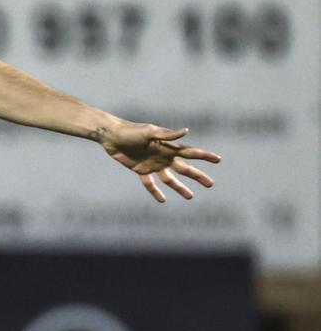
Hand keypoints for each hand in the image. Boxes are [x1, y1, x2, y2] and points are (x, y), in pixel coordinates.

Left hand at [98, 123, 220, 202]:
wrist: (112, 136)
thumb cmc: (131, 131)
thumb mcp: (149, 132)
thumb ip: (167, 134)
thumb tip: (186, 131)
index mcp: (168, 147)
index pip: (190, 152)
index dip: (204, 156)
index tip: (218, 160)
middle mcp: (163, 156)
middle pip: (184, 169)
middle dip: (197, 176)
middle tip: (210, 184)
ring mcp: (153, 164)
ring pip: (170, 179)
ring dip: (180, 187)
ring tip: (190, 196)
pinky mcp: (140, 170)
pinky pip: (150, 184)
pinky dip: (155, 191)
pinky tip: (162, 200)